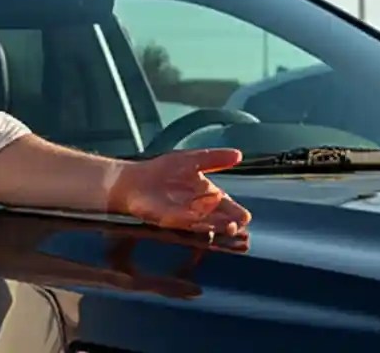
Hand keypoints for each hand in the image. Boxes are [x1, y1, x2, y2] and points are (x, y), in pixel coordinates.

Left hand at [106, 148, 250, 235]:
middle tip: (238, 224)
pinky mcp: (168, 219)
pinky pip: (183, 221)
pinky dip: (192, 220)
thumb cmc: (163, 170)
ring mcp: (183, 216)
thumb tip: (239, 154)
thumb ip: (214, 158)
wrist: (134, 179)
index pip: (226, 205)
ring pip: (204, 224)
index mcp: (207, 194)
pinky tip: (201, 220)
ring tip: (227, 226)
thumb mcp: (192, 159)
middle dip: (229, 223)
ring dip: (215, 225)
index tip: (245, 217)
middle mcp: (198, 208)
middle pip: (219, 219)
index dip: (236, 212)